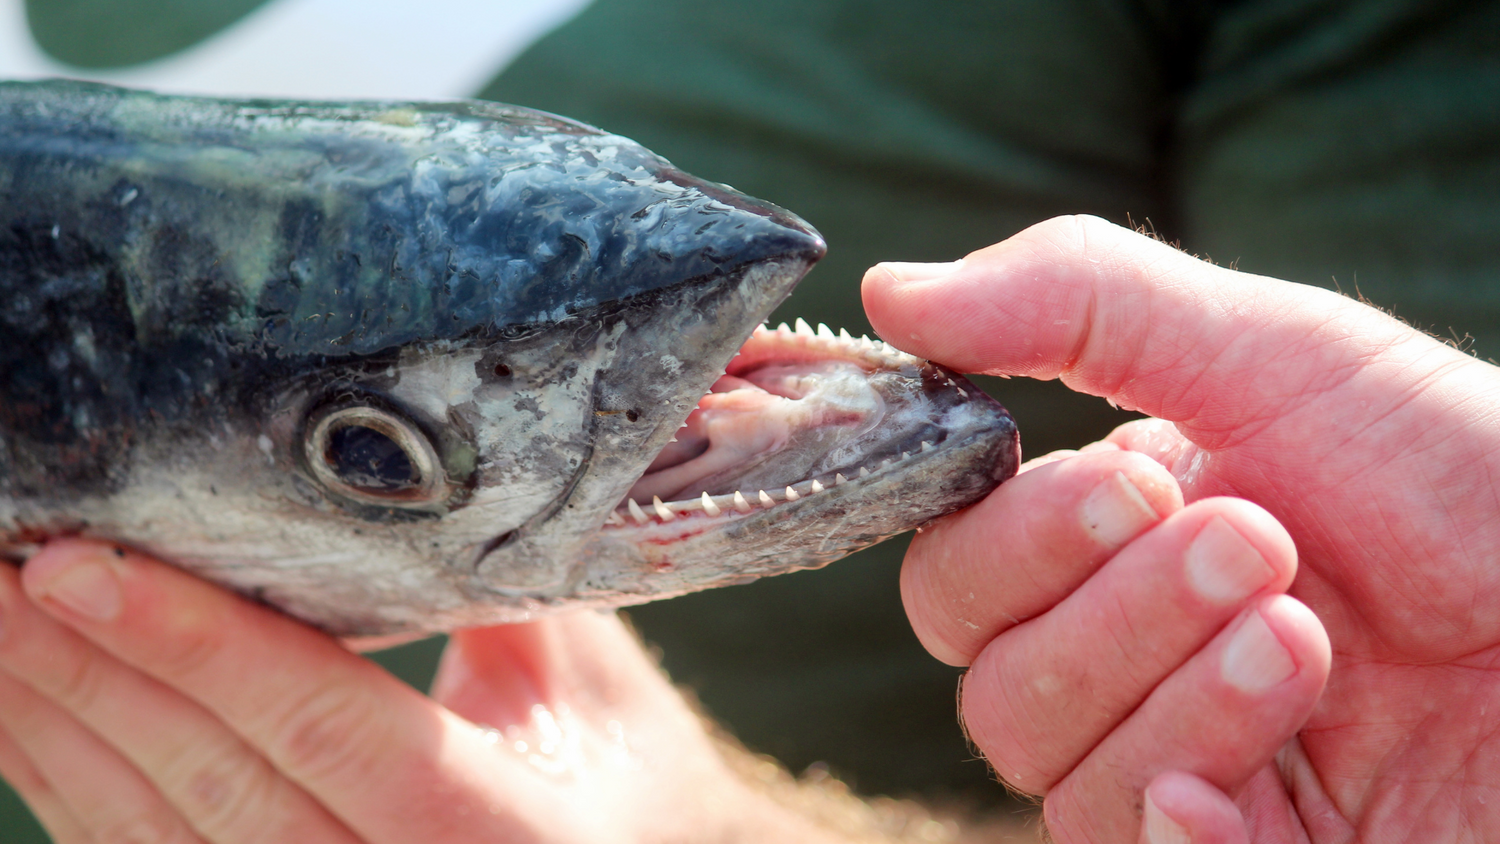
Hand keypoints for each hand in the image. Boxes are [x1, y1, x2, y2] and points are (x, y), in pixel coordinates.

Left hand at [0, 540, 869, 843]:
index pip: (334, 732)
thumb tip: (392, 477)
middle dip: (91, 673)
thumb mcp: (593, 685)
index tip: (87, 565)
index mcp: (506, 832)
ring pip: (156, 836)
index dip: (206, 650)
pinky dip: (68, 787)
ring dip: (52, 728)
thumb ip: (494, 593)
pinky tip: (20, 708)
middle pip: (215, 786)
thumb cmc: (628, 787)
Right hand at [863, 216, 1499, 841]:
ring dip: (1173, 700)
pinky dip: (1177, 830)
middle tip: (1255, 546)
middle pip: (995, 688)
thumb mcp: (1277, 354)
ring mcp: (1195, 770)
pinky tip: (1249, 785)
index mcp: (1114, 549)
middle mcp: (1135, 665)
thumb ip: (1078, 303)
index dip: (1016, 541)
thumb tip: (890, 290)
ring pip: (1060, 778)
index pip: (957, 575)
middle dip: (1110, 616)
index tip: (1136, 486)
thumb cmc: (1463, 471)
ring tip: (1305, 637)